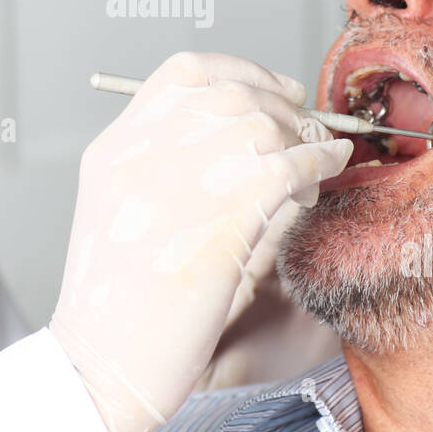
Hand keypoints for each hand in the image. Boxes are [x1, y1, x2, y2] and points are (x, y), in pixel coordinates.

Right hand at [50, 52, 351, 431]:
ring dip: (302, 135)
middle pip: (230, 93)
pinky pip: (292, 163)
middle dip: (279, 104)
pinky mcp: (225, 211)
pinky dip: (320, 160)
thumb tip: (237, 140)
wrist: (102, 360)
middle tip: (304, 124)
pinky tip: (329, 169)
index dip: (237, 71)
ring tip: (314, 160)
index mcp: (116, 148)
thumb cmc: (115, 304)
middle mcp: (145, 151)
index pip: (183, 74)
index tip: (268, 87)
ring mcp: (183, 177)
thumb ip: (163, 169)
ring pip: (264, 123)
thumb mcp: (120, 213)